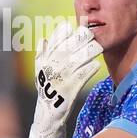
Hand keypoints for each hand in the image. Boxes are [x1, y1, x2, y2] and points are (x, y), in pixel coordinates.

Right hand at [27, 22, 103, 137]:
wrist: (48, 112)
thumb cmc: (46, 89)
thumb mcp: (39, 70)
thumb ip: (41, 53)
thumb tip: (44, 39)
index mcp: (46, 57)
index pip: (58, 37)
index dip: (69, 29)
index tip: (80, 24)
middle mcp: (53, 64)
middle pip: (72, 43)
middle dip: (84, 36)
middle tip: (92, 34)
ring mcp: (62, 75)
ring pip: (80, 57)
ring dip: (90, 50)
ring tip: (97, 47)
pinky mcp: (71, 87)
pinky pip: (83, 74)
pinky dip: (90, 68)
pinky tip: (96, 64)